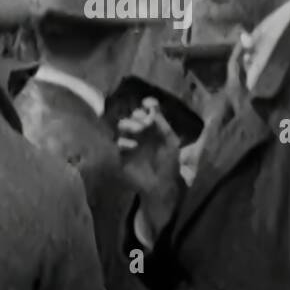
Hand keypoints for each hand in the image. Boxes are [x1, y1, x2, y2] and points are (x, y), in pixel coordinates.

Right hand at [117, 97, 181, 232]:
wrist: (162, 185)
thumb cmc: (169, 163)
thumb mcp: (171, 142)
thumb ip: (162, 124)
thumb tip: (152, 108)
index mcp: (155, 128)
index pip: (148, 110)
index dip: (148, 104)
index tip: (148, 104)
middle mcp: (142, 132)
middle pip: (134, 115)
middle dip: (137, 116)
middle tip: (144, 123)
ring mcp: (131, 142)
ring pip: (123, 126)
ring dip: (129, 125)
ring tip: (138, 130)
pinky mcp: (123, 154)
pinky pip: (118, 143)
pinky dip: (125, 142)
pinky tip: (132, 147)